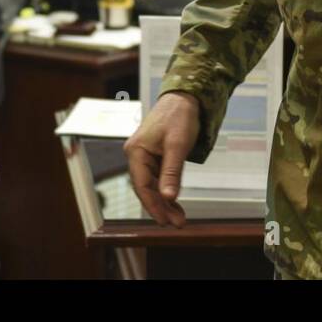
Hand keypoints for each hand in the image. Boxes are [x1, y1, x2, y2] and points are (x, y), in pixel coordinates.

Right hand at [124, 91, 199, 226]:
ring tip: (179, 217)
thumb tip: (168, 197)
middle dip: (161, 207)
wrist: (185, 98)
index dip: (153, 205)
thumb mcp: (178, 146)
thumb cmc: (179, 117)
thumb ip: (172, 173)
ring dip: (165, 201)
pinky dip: (167, 190)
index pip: (142, 185)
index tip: (165, 221)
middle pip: (146, 188)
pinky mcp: (154, 156)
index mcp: (136, 151)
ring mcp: (145, 156)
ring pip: (152, 185)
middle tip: (176, 223)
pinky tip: (175, 202)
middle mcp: (136, 155)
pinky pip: (158, 177)